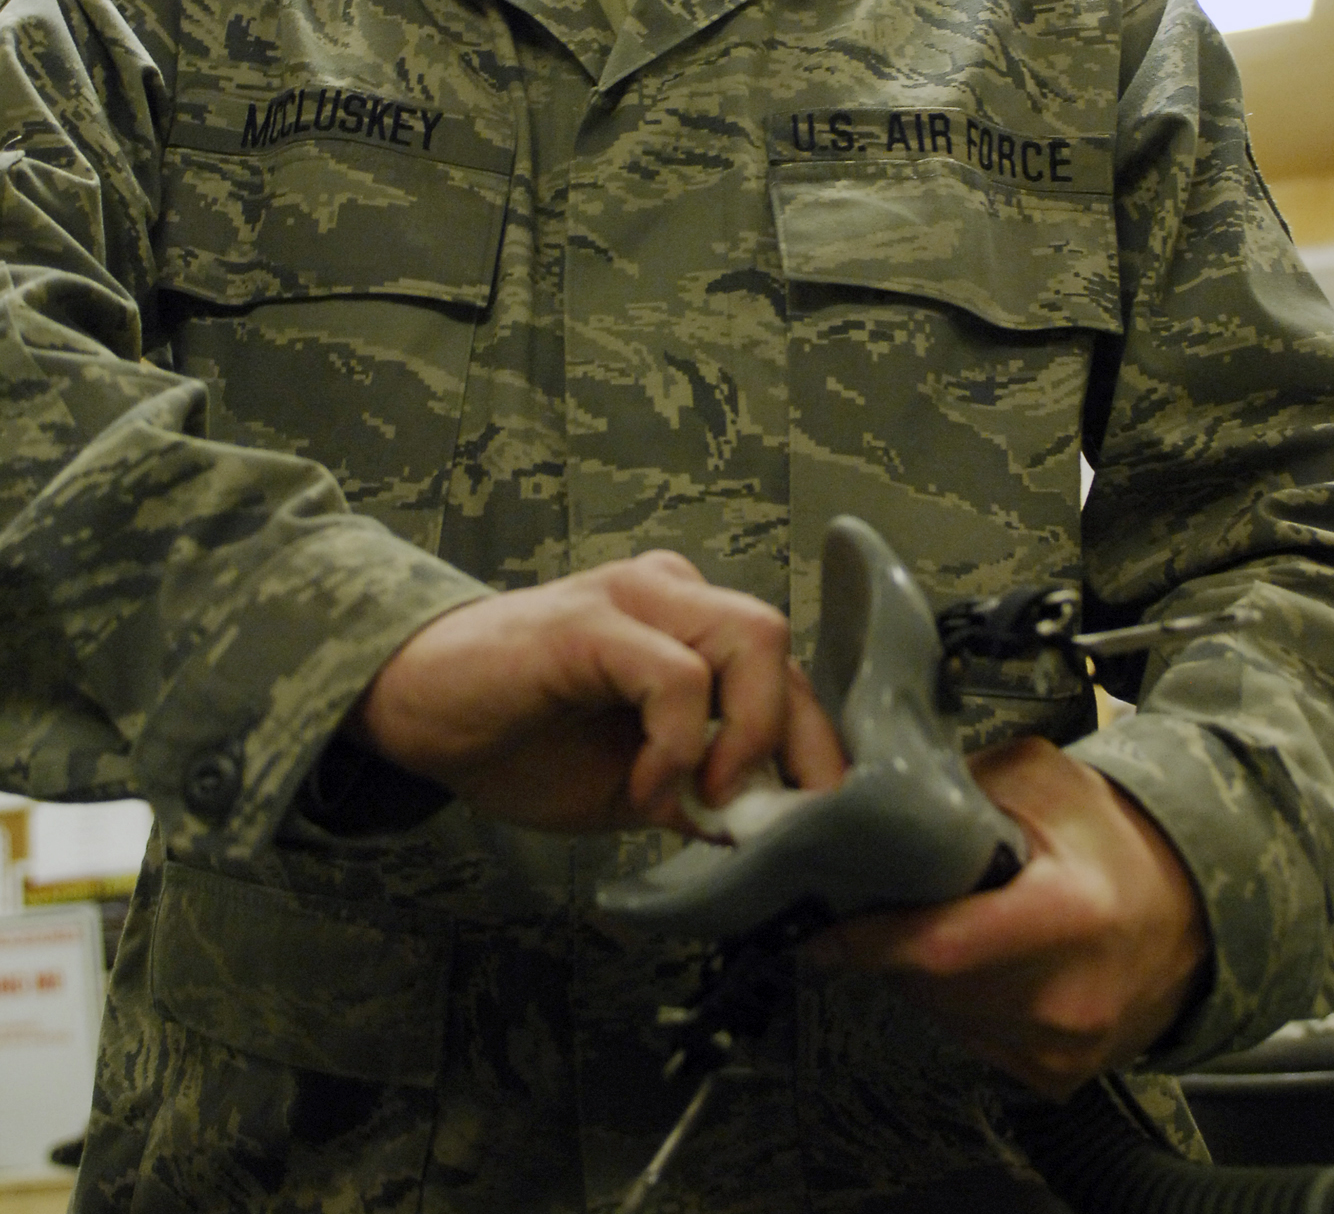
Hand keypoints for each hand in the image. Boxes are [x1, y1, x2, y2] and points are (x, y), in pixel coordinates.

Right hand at [351, 552, 845, 833]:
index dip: (813, 751)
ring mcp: (636, 598)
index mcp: (690, 626)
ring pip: (753, 636)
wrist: (414, 710)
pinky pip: (675, 673)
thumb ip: (697, 794)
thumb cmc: (519, 740)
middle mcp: (675, 595)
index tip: (819, 827)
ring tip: (709, 796)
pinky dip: (679, 742)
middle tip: (777, 820)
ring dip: (748, 731)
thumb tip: (771, 838)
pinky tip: (645, 789)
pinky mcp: (591, 621)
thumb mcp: (629, 785)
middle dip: (799, 743)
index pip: (783, 677)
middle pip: (783, 650)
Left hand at [824, 735, 1207, 1097]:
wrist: (1190, 907)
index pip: (941, 947)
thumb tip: (871, 800)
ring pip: (941, 1016)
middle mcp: (1066, 999)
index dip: (870, 939)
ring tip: (923, 918)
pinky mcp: (1054, 1076)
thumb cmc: (1110, 833)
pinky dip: (950, 999)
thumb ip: (958, 788)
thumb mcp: (1040, 778)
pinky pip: (969, 1037)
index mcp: (1067, 917)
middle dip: (885, 944)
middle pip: (930, 985)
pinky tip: (967, 956)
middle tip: (865, 901)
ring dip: (914, 973)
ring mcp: (1062, 1050)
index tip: (817, 924)